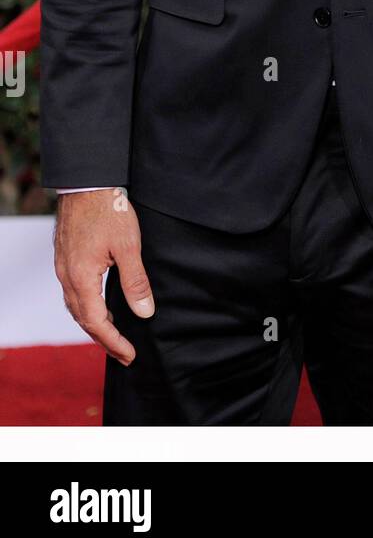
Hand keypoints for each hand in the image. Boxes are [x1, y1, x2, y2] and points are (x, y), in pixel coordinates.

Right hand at [54, 189, 153, 363]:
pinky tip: (102, 304)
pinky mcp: (66, 258)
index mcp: (81, 278)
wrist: (87, 182)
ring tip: (115, 334)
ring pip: (76, 306)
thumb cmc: (109, 210)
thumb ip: (136, 282)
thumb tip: (144, 313)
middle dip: (105, 338)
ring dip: (95, 323)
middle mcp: (67, 277)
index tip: (130, 355)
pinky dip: (88, 306)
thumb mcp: (129, 246)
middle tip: (124, 353)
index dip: (114, 342)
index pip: (97, 322)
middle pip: (84, 319)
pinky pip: (74, 292)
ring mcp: (63, 268)